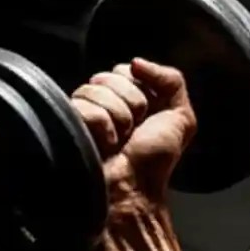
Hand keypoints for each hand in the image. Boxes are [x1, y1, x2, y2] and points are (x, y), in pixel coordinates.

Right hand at [70, 58, 196, 204]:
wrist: (136, 189)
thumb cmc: (156, 159)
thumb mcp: (182, 117)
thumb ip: (172, 81)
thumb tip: (136, 62)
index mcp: (127, 98)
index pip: (125, 69)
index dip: (142, 90)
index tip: (149, 116)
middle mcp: (102, 102)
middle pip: (110, 76)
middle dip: (132, 104)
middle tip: (135, 131)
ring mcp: (81, 113)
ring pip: (95, 90)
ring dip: (118, 119)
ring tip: (120, 141)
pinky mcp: (67, 124)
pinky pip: (84, 107)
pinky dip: (102, 128)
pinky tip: (105, 145)